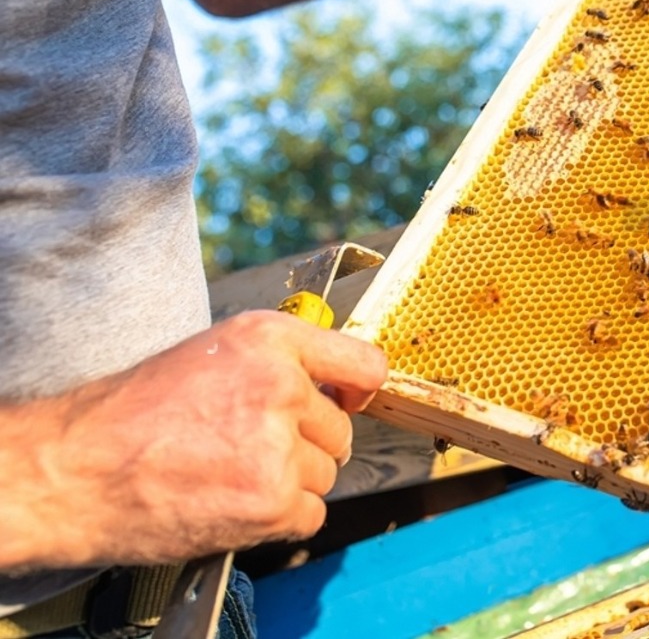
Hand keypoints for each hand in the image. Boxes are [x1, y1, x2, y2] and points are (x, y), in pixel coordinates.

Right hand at [18, 311, 386, 567]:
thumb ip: (274, 362)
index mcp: (267, 340)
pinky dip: (283, 519)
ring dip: (290, 482)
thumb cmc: (130, 414)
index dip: (359, 387)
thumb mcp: (209, 355)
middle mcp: (281, 387)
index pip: (363, 362)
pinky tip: (236, 503)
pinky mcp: (272, 501)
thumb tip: (329, 381)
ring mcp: (279, 447)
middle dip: (306, 444)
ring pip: (326, 473)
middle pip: (340, 429)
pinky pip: (312, 514)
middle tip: (250, 448)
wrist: (74, 470)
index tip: (350, 398)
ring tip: (231, 474)